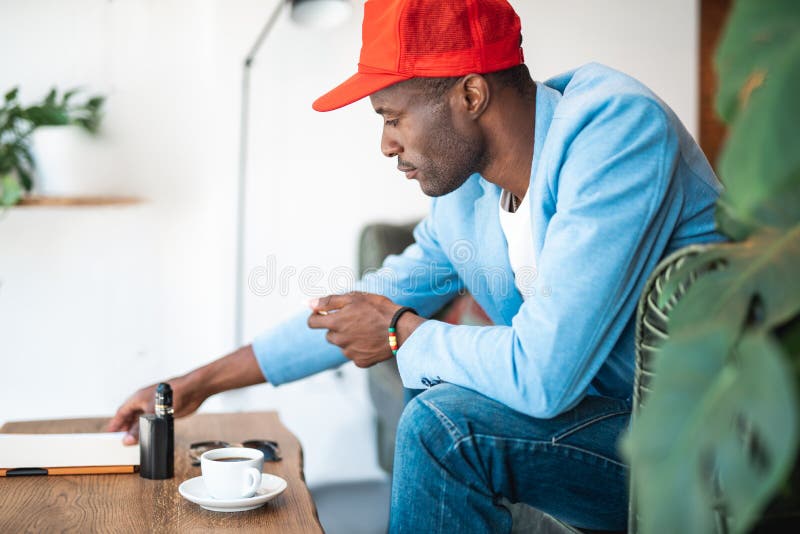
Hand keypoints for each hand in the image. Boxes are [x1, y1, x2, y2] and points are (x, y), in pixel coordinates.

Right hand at [107, 377, 204, 444]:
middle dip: (124, 428)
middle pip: (130, 416)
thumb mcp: (152, 413)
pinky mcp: (164, 411)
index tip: (109, 433)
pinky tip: (147, 436)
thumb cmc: (173, 393)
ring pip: (141, 420)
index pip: (121, 412)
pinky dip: (147, 429)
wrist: (193, 390)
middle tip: (119, 440)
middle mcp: (144, 402)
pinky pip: (152, 422)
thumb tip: (127, 440)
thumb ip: (139, 428)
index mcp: (138, 398)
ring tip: (131, 441)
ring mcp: (154, 406)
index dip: (115, 423)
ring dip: (136, 429)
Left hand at [307, 292, 423, 367]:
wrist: (401, 330)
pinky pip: (354, 354)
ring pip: (342, 345)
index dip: (316, 317)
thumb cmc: (378, 309)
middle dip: (337, 327)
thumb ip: (329, 301)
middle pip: (329, 334)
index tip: (323, 314)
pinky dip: (360, 349)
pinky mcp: (360, 362)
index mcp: (335, 323)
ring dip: (349, 338)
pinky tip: (372, 341)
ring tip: (367, 330)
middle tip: (355, 320)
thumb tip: (308, 303)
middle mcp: (339, 340)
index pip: (312, 322)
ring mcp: (349, 353)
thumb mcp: (354, 298)